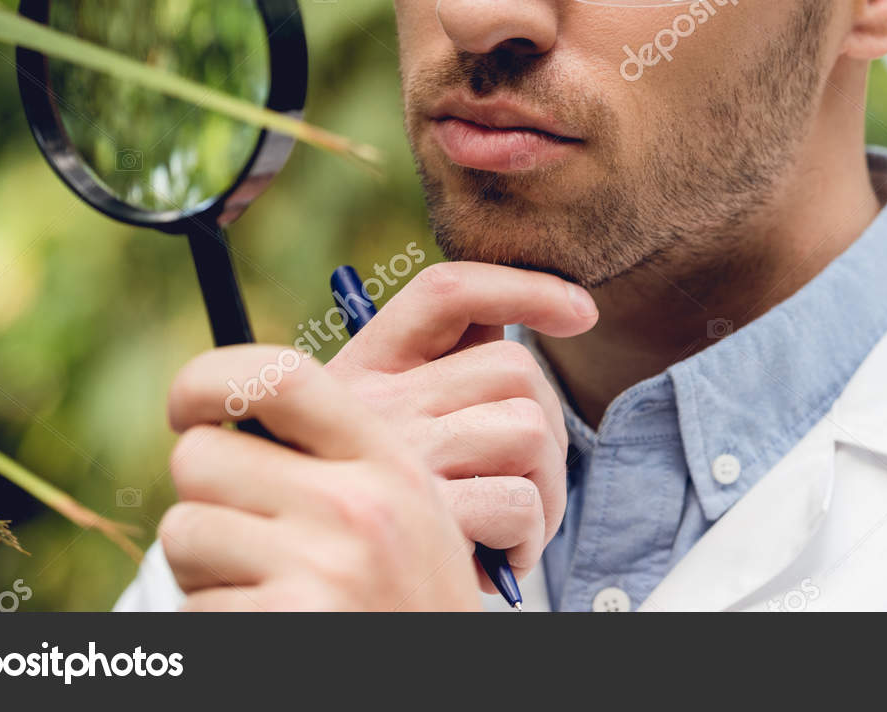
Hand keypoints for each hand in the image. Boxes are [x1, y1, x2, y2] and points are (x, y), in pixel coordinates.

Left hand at [161, 346, 482, 610]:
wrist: (441, 684)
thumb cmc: (405, 599)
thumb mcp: (406, 511)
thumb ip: (335, 456)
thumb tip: (216, 416)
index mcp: (388, 462)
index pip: (280, 375)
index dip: (208, 378)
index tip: (188, 409)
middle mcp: (357, 508)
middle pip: (201, 456)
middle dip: (205, 497)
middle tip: (248, 537)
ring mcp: (319, 571)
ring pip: (181, 532)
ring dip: (204, 568)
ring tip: (269, 590)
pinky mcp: (281, 626)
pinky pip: (190, 606)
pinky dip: (215, 622)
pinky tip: (272, 627)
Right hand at [323, 262, 598, 588]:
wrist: (306, 599)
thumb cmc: (357, 518)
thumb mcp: (367, 433)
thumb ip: (428, 379)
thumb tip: (513, 326)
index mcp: (358, 369)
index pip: (447, 293)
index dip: (523, 287)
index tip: (580, 310)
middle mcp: (370, 403)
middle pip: (513, 366)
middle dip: (548, 423)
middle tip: (530, 476)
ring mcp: (396, 457)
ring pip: (528, 429)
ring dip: (547, 486)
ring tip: (517, 525)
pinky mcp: (423, 519)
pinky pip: (518, 503)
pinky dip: (529, 538)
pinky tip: (500, 560)